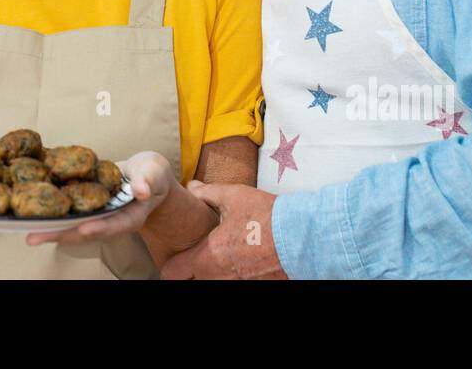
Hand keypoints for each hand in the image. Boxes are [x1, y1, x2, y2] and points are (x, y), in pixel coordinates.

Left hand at [25, 151, 173, 246]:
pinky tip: (33, 211)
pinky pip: (70, 212)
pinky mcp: (87, 207)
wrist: (144, 173)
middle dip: (61, 235)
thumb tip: (141, 190)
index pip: (113, 225)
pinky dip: (53, 213)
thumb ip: (148, 181)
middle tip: (35, 237)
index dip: (98, 227)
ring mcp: (97, 216)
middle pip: (85, 231)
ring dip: (51, 229)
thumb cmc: (152, 173)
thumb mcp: (154, 173)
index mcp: (129, 217)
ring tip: (28, 232)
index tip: (82, 229)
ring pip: (73, 225)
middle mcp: (109, 221)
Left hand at [160, 181, 286, 279]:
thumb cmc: (267, 216)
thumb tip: (191, 187)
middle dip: (190, 272)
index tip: (174, 256)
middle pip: (191, 282)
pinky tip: (237, 259)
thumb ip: (207, 193)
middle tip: (194, 256)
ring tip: (218, 256)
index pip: (173, 273)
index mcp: (209, 255)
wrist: (301, 237)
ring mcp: (237, 284)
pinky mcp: (254, 285)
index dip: (170, 265)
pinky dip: (229, 275)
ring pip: (212, 283)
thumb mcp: (234, 196)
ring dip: (210, 273)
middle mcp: (219, 276)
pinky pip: (232, 282)